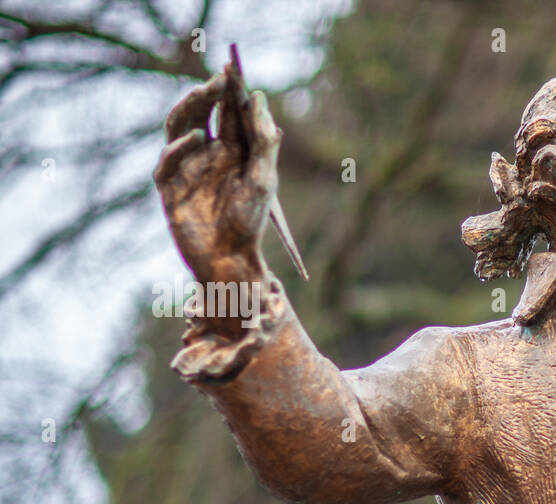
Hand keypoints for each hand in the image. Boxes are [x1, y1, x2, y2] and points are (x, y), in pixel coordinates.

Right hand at [153, 67, 281, 310]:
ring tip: (205, 93)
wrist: (228, 259)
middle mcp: (208, 155)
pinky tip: (195, 139)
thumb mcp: (264, 179)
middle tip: (220, 78)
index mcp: (233, 152)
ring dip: (191, 108)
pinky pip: (168, 161)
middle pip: (203, 114)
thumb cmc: (249, 222)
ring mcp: (187, 168)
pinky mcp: (169, 187)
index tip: (234, 70)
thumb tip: (258, 98)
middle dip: (210, 94)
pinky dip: (179, 147)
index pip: (229, 113)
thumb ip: (263, 141)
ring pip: (181, 127)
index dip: (230, 92)